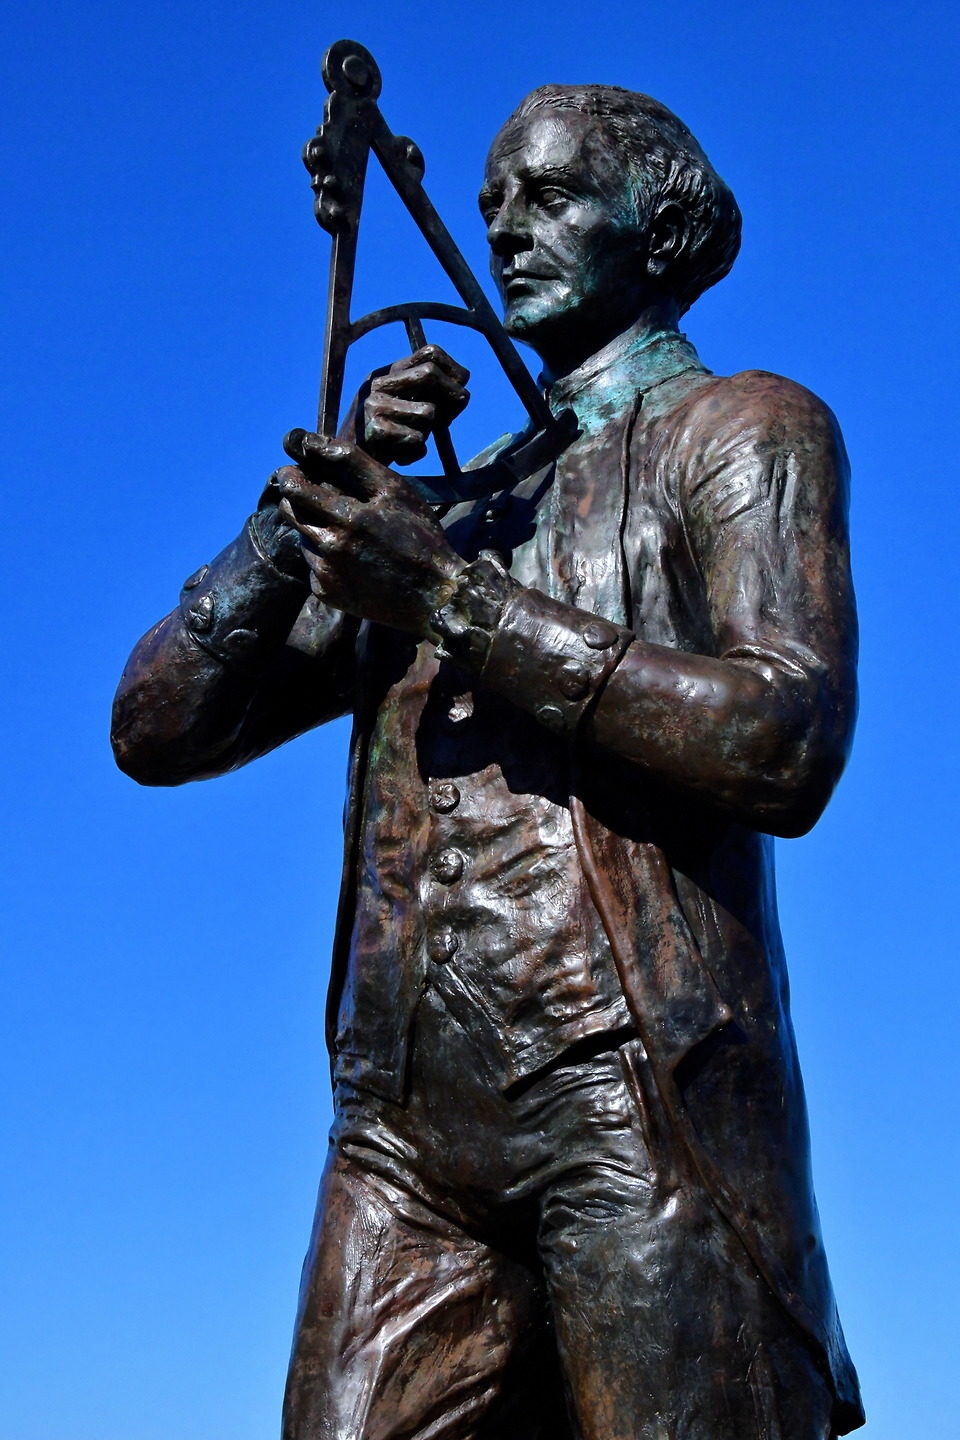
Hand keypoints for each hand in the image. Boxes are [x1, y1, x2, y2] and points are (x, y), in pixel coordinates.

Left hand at [277, 431, 462, 636]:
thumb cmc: (420, 537)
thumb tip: (313, 442)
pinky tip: (354, 560)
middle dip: (298, 500)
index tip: (293, 471)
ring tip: (349, 534)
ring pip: (303, 539)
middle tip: (318, 496)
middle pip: (291, 513)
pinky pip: (315, 567)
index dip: (290, 476)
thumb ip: (351, 462)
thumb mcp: (394, 490)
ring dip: (315, 530)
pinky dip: (326, 559)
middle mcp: (330, 548)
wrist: (434, 597)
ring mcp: (326, 575)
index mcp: (346, 519)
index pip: (295, 489)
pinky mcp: (327, 595)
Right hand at [358, 345, 468, 464]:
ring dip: (428, 432)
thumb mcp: (403, 406)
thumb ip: (428, 395)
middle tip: (448, 419)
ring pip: (428, 412)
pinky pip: (417, 440)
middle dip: (451, 397)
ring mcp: (373, 405)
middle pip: (430, 373)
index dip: (453, 371)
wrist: (348, 463)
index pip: (431, 352)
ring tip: (411, 440)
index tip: (459, 392)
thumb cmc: (385, 437)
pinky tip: (401, 456)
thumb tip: (463, 393)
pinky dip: (416, 453)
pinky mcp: (374, 431)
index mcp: (387, 372)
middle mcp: (378, 383)